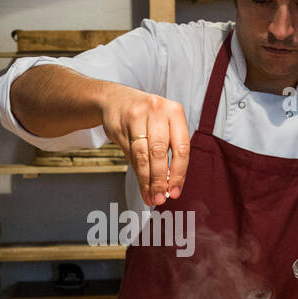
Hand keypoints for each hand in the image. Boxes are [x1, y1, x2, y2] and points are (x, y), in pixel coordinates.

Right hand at [99, 84, 190, 205]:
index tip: (174, 191)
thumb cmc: (145, 117)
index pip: (181, 147)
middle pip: (160, 152)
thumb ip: (168, 153)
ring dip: (146, 180)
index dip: (179, 173)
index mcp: (175, 112)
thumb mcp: (162, 127)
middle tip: (159, 198)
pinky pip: (130, 154)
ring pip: (143, 155)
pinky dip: (137, 172)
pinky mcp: (120, 123)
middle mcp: (158, 111)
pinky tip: (141, 184)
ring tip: (150, 197)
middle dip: (159, 180)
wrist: (115, 99)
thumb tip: (168, 186)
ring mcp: (137, 116)